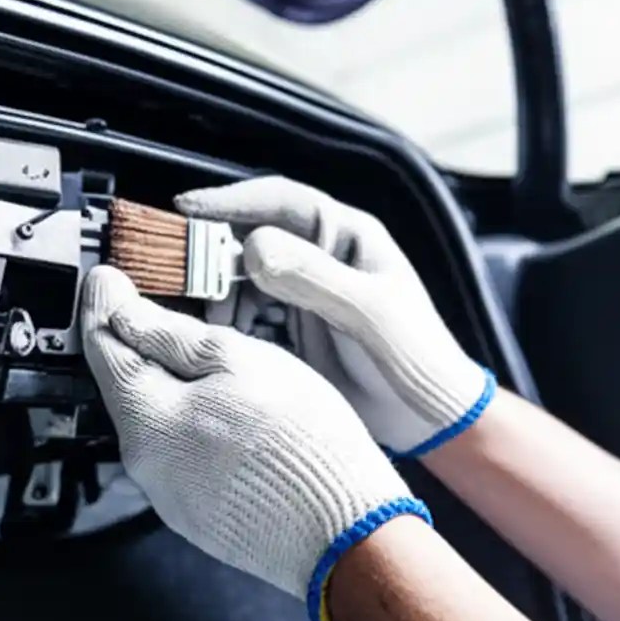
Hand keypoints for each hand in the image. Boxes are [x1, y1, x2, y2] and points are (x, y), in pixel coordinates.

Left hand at [80, 265, 430, 620]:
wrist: (345, 528)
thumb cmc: (302, 441)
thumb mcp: (239, 360)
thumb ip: (171, 335)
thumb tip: (121, 309)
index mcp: (147, 420)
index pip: (103, 349)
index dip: (104, 306)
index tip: (108, 279)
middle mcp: (144, 465)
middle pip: (127, 387)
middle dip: (141, 346)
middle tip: (167, 306)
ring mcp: (170, 495)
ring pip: (157, 422)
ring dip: (174, 388)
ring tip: (218, 365)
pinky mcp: (197, 515)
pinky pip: (181, 456)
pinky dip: (195, 426)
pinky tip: (234, 416)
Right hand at [176, 177, 494, 456]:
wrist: (430, 420)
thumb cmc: (418, 358)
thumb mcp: (371, 313)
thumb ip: (316, 279)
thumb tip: (256, 248)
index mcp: (346, 236)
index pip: (281, 202)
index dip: (233, 200)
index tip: (189, 208)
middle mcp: (321, 258)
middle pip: (253, 238)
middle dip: (218, 256)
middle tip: (190, 279)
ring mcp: (304, 294)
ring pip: (244, 280)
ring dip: (223, 297)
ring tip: (218, 324)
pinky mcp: (293, 331)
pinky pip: (248, 317)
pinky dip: (232, 326)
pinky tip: (229, 342)